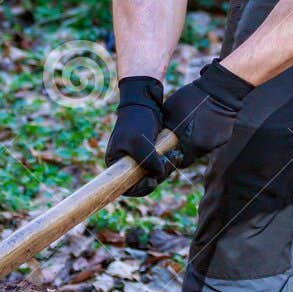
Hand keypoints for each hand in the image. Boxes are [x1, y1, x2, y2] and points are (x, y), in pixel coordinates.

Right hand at [105, 77, 173, 196]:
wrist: (145, 104)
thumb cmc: (137, 121)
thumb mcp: (140, 142)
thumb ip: (148, 162)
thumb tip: (157, 175)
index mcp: (116, 164)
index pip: (125, 186)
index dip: (140, 188)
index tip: (151, 180)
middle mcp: (125, 164)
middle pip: (143, 182)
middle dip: (157, 176)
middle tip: (167, 164)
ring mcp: (138, 160)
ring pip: (154, 175)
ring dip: (166, 169)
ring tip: (175, 156)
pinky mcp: (150, 154)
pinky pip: (160, 166)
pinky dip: (169, 163)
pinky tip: (176, 155)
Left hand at [162, 60, 253, 165]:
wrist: (219, 89)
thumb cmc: (192, 97)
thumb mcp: (171, 111)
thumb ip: (166, 128)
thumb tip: (159, 138)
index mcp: (190, 143)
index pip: (179, 162)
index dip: (173, 158)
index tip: (170, 150)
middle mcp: (204, 148)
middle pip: (191, 157)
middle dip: (184, 150)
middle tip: (180, 137)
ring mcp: (216, 143)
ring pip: (201, 149)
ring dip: (196, 143)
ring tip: (193, 127)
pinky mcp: (224, 138)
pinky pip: (212, 142)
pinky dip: (207, 136)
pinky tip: (204, 123)